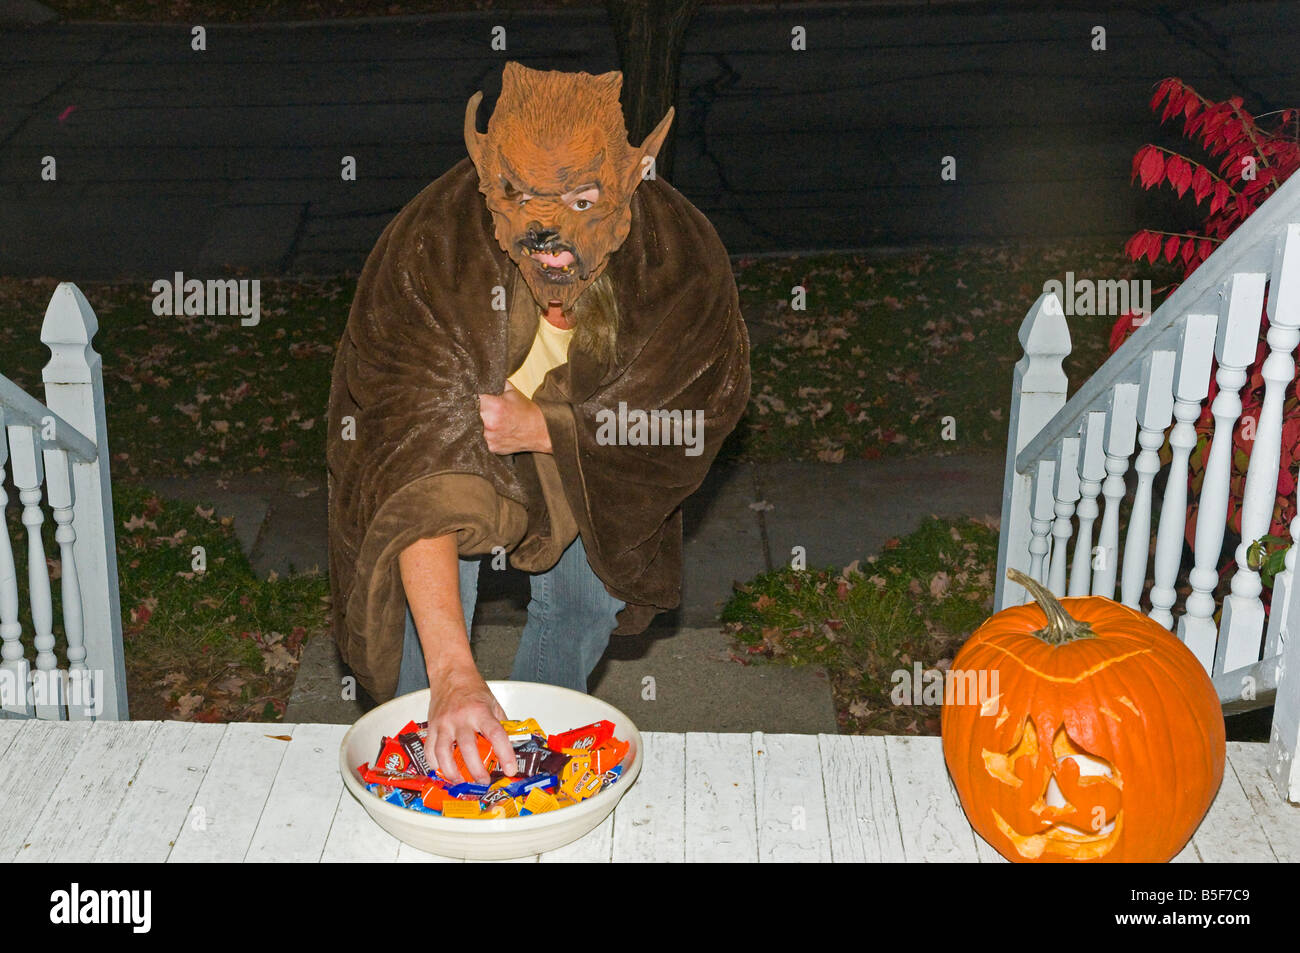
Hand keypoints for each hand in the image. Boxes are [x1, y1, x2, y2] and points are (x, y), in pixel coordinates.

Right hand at [425, 657, 519, 783]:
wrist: (450, 674)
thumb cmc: (472, 689)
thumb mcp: (493, 704)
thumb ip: (501, 725)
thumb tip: (511, 747)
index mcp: (480, 712)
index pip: (496, 735)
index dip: (505, 754)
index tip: (510, 769)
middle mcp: (461, 718)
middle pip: (468, 749)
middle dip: (476, 771)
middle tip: (483, 782)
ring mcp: (444, 723)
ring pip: (443, 753)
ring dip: (452, 772)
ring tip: (461, 783)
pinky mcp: (432, 727)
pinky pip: (429, 750)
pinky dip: (435, 764)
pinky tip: (443, 771)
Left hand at [478, 381, 551, 453]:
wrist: (541, 430)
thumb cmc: (526, 411)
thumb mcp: (512, 392)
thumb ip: (495, 384)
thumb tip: (481, 379)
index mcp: (494, 406)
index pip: (473, 398)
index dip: (474, 397)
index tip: (476, 398)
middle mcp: (489, 423)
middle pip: (472, 414)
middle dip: (477, 411)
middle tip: (488, 411)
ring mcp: (490, 437)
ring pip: (476, 428)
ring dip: (482, 424)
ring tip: (496, 422)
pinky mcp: (492, 448)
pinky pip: (484, 440)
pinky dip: (489, 435)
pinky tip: (499, 432)